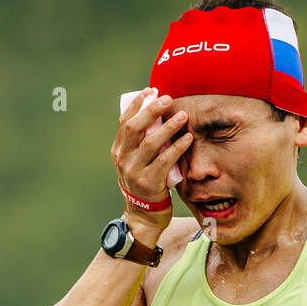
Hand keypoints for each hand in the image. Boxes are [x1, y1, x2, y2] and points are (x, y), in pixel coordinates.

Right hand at [111, 89, 192, 231]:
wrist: (143, 215)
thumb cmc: (145, 181)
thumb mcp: (136, 161)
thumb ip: (142, 142)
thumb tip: (158, 113)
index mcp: (118, 151)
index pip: (124, 122)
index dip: (137, 104)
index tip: (151, 90)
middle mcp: (123, 160)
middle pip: (135, 128)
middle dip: (151, 110)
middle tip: (168, 99)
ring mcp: (135, 172)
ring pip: (150, 144)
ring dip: (168, 127)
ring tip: (183, 116)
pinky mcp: (150, 184)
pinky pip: (164, 161)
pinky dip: (177, 148)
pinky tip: (188, 138)